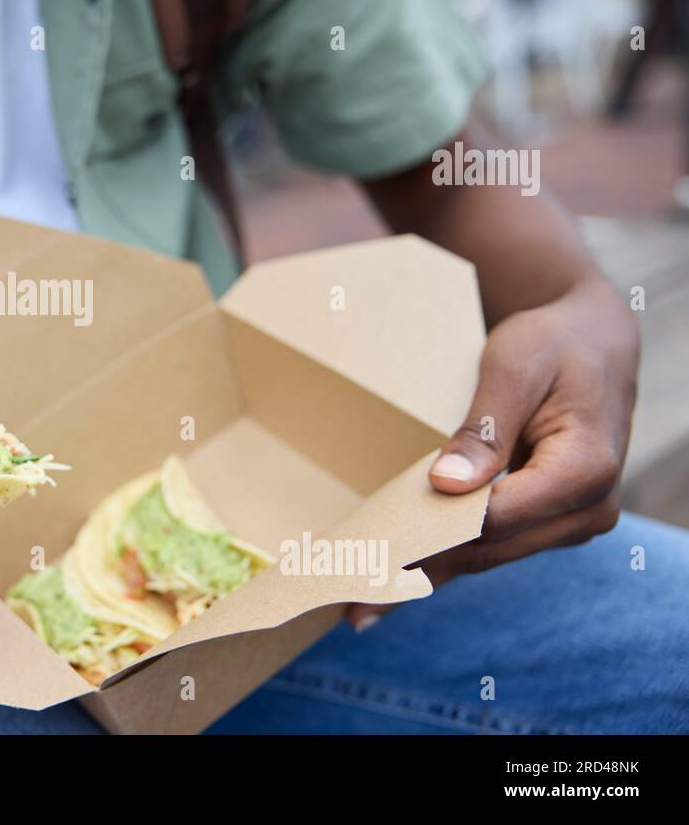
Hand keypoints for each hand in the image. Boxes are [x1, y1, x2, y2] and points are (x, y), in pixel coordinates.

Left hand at [347, 275, 638, 629]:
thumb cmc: (552, 344)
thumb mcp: (514, 369)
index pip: (495, 518)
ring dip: (424, 576)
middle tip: (353, 597)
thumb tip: (446, 485)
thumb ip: (485, 429)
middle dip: (419, 570)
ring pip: (485, 556)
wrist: (591, 341)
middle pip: (488, 548)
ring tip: (361, 604)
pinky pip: (489, 545)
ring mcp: (570, 522)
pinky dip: (442, 561)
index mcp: (585, 470)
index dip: (432, 537)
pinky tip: (394, 587)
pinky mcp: (547, 522)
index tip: (377, 554)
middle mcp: (587, 509)